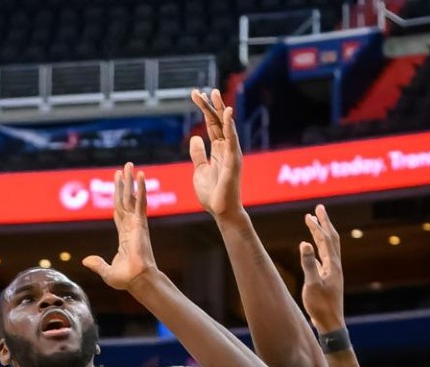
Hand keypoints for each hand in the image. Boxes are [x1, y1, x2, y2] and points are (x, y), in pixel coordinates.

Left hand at [83, 163, 158, 292]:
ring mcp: (137, 224)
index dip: (118, 198)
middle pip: (126, 200)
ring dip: (131, 181)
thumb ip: (97, 264)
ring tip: (130, 165)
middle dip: (124, 184)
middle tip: (125, 167)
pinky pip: (140, 202)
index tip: (118, 185)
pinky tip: (140, 175)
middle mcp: (132, 226)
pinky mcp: (141, 223)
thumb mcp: (106, 271)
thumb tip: (86, 260)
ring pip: (132, 197)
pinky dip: (140, 188)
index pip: (120, 212)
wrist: (138, 280)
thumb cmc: (126, 279)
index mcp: (125, 236)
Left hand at [189, 88, 242, 218]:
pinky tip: (227, 112)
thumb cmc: (213, 194)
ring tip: (214, 93)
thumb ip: (198, 154)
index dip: (205, 110)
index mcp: (219, 150)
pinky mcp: (233, 161)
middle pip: (218, 122)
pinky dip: (230, 125)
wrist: (221, 211)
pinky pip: (232, 140)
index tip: (196, 95)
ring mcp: (231, 153)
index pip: (212, 125)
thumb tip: (195, 137)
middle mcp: (227, 148)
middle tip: (200, 91)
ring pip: (226, 126)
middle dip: (210, 106)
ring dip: (220, 109)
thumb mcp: (199, 170)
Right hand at [298, 204, 345, 332]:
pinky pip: (324, 257)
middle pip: (332, 239)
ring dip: (322, 233)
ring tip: (315, 222)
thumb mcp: (312, 285)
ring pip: (329, 247)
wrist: (331, 323)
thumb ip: (308, 263)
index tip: (309, 215)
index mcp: (332, 266)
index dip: (317, 227)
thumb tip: (305, 243)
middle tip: (319, 208)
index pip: (325, 240)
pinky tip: (312, 248)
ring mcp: (333, 272)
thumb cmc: (321, 307)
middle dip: (325, 223)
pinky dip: (318, 248)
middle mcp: (335, 266)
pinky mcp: (329, 279)